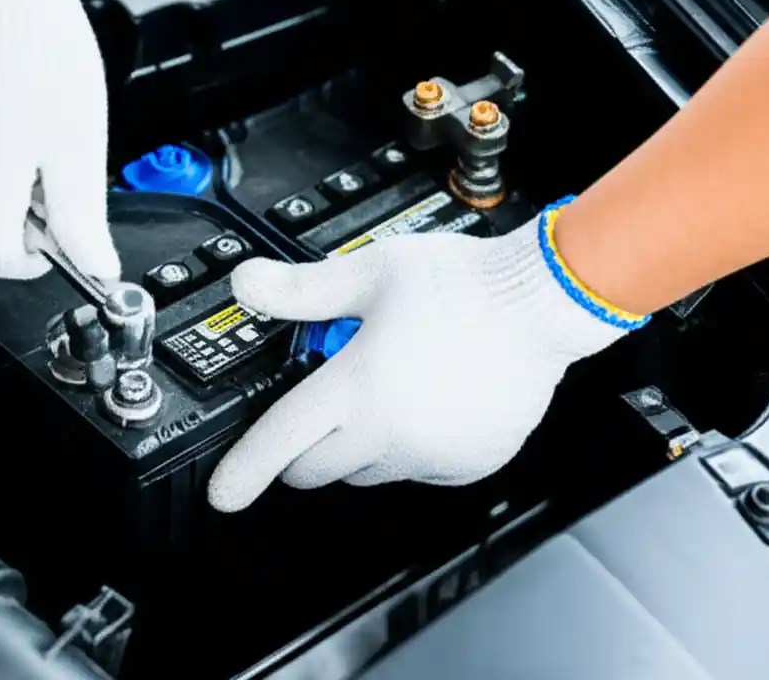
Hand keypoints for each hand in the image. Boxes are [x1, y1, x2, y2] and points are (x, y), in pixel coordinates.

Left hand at [207, 216, 627, 511]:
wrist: (545, 302)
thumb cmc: (465, 285)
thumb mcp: (370, 274)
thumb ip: (302, 290)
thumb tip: (248, 285)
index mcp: (357, 387)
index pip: (280, 440)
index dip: (243, 471)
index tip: (223, 493)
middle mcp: (391, 432)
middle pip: (316, 468)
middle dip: (300, 448)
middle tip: (317, 406)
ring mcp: (431, 455)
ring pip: (366, 472)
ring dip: (356, 446)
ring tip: (384, 388)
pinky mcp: (467, 465)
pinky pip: (417, 471)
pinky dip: (408, 449)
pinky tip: (427, 403)